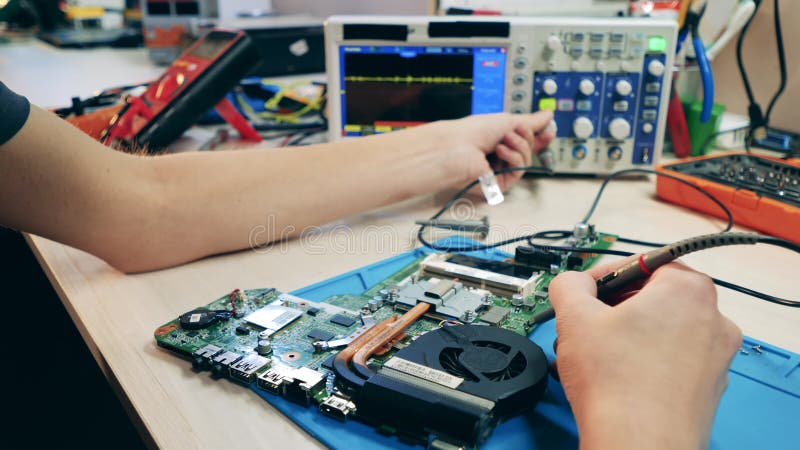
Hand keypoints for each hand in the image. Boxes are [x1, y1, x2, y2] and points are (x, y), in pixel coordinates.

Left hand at [429, 111, 554, 190]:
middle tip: (519, 130)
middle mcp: (498, 157)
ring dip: (520, 145)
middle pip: (528, 151)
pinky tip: (501, 151)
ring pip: (526, 160)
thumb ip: (531, 121)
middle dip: (528, 138)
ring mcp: (498, 171)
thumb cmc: (473, 131)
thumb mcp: (507, 121)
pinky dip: (514, 157)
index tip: (548, 131)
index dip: (538, 137)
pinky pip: (518, 170)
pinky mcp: (499, 184)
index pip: (524, 142)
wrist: (458, 145)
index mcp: (497, 141)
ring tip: (505, 139)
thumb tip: (547, 115)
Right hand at [549, 260, 741, 449]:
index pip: (639, 265)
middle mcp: (713, 319)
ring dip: (622, 337)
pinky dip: (641, 362)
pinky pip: (670, 361)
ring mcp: (715, 357)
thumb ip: (570, 284)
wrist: (637, 444)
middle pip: (651, 298)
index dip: (601, 277)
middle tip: (583, 325)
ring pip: (659, 331)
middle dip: (611, 310)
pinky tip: (611, 378)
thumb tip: (572, 284)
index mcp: (688, 289)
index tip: (583, 293)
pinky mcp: (708, 388)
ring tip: (591, 356)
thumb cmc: (617, 384)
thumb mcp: (574, 316)